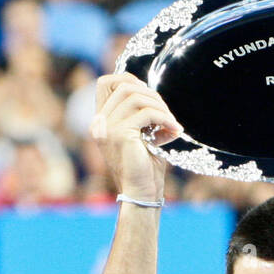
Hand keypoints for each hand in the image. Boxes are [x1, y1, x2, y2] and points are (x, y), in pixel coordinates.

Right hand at [90, 72, 181, 203]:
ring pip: (136, 96)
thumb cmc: (144, 167)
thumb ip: (141, 114)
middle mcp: (99, 123)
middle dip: (151, 94)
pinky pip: (146, 113)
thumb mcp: (141, 134)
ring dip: (160, 106)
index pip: (105, 83)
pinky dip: (165, 118)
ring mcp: (107, 129)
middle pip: (124, 86)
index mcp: (100, 122)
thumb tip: (155, 96)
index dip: (129, 79)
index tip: (150, 95)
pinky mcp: (120, 135)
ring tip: (172, 122)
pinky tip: (175, 130)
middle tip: (167, 114)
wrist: (142, 193)